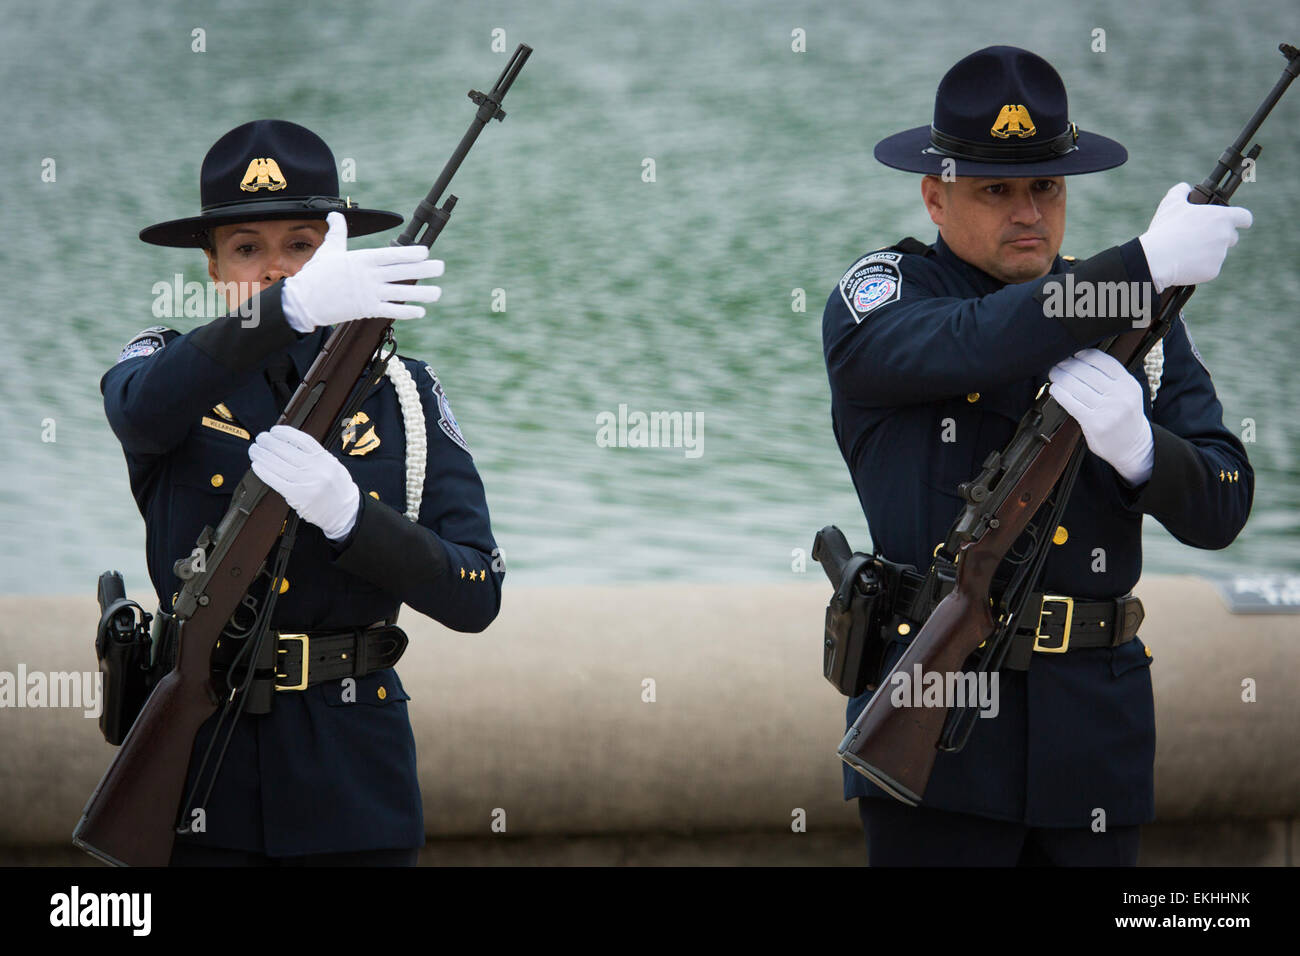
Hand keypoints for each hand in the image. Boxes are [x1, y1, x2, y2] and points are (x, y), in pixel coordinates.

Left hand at [248, 424, 359, 540]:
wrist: (345, 512)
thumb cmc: (337, 489)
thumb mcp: (332, 465)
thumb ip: (314, 455)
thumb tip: (288, 443)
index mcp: (325, 458)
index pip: (301, 439)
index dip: (284, 432)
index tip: (274, 431)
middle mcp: (316, 468)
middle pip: (286, 450)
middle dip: (268, 442)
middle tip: (261, 439)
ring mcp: (307, 483)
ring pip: (277, 464)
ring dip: (262, 455)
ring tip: (255, 451)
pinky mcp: (297, 496)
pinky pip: (276, 481)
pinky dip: (264, 472)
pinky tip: (258, 466)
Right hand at [281, 211, 443, 331]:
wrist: (303, 300)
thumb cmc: (316, 274)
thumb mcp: (329, 249)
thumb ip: (337, 232)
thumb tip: (335, 214)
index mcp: (361, 259)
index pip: (390, 255)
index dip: (409, 254)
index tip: (425, 252)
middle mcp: (368, 276)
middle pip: (401, 272)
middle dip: (423, 269)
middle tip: (441, 267)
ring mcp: (369, 294)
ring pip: (400, 293)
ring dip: (421, 293)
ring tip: (437, 292)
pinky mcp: (366, 309)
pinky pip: (391, 311)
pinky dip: (406, 312)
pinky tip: (421, 311)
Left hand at [1048, 349, 1153, 485]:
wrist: (1133, 446)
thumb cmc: (1125, 418)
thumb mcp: (1127, 394)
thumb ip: (1111, 379)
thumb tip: (1080, 361)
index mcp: (1129, 384)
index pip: (1104, 362)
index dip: (1085, 355)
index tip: (1073, 354)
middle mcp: (1121, 395)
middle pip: (1087, 372)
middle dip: (1068, 365)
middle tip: (1057, 364)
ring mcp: (1108, 409)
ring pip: (1077, 386)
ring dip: (1061, 377)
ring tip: (1054, 374)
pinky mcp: (1095, 423)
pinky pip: (1072, 403)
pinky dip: (1060, 394)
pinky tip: (1055, 389)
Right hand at [1138, 182, 1251, 292]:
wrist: (1157, 259)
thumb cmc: (1165, 229)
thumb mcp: (1171, 204)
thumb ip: (1181, 191)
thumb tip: (1185, 188)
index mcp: (1220, 217)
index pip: (1244, 217)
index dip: (1242, 220)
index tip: (1240, 223)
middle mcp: (1225, 235)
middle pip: (1232, 237)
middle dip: (1220, 238)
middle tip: (1200, 238)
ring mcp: (1220, 254)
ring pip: (1219, 254)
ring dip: (1207, 253)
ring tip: (1186, 251)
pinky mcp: (1213, 271)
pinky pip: (1210, 269)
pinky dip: (1200, 267)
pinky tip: (1185, 263)